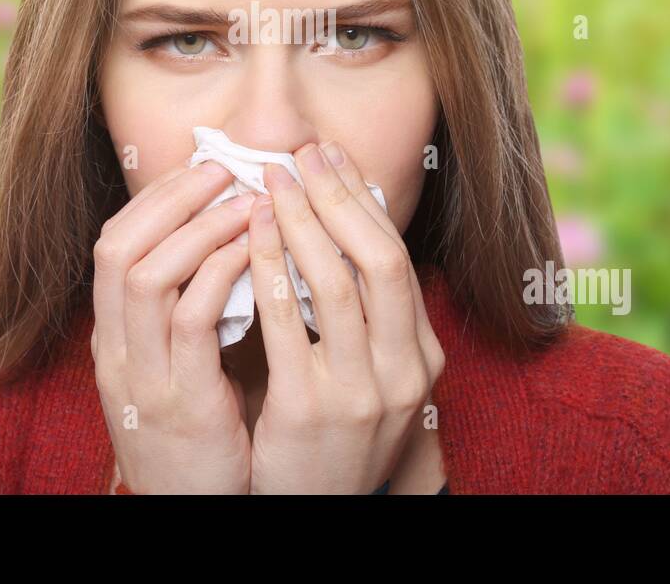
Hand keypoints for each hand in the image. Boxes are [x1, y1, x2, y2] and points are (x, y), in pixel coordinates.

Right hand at [91, 158, 262, 493]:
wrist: (195, 511)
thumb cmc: (201, 432)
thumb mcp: (178, 364)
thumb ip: (187, 308)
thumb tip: (225, 238)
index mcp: (111, 337)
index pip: (113, 243)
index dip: (156, 199)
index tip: (203, 169)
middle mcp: (113, 351)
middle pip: (117, 247)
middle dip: (172, 198)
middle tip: (225, 169)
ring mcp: (142, 377)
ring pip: (147, 275)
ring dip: (201, 228)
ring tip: (249, 203)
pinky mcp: (182, 401)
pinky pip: (191, 320)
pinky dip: (221, 275)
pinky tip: (257, 253)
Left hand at [244, 140, 445, 493]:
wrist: (316, 514)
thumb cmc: (333, 437)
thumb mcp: (369, 377)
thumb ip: (364, 316)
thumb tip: (340, 226)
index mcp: (422, 357)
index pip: (397, 259)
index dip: (363, 203)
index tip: (331, 159)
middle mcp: (403, 372)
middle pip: (378, 261)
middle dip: (338, 198)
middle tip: (303, 154)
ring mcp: (361, 393)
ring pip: (337, 285)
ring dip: (303, 223)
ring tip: (272, 182)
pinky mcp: (310, 410)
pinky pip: (286, 325)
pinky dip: (268, 270)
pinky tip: (248, 237)